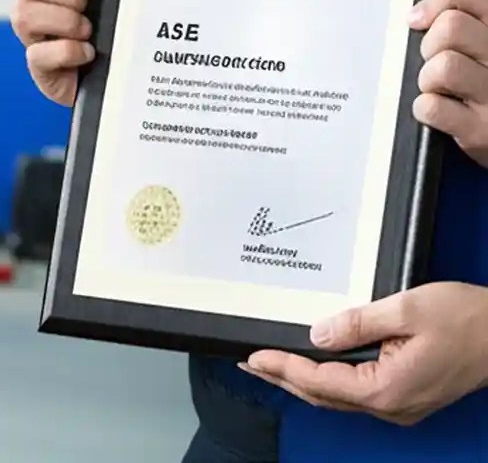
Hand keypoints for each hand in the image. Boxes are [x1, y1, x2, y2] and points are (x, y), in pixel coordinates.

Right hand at [12, 0, 110, 104]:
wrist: (117, 71)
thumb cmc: (110, 22)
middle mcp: (32, 0)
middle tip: (93, 5)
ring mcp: (31, 33)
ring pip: (26, 15)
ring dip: (67, 21)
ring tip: (90, 30)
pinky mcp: (38, 66)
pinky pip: (38, 54)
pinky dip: (67, 51)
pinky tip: (87, 52)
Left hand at [241, 282, 487, 425]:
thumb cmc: (469, 320)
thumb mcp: (407, 309)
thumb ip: (357, 322)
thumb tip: (317, 334)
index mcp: (387, 389)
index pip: (319, 381)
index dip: (282, 367)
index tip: (254, 357)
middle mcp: (392, 405)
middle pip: (322, 395)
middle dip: (283, 379)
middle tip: (249, 365)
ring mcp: (401, 405)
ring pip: (338, 397)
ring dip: (303, 382)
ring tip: (271, 366)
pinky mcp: (408, 396)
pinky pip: (357, 393)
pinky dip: (328, 381)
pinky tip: (314, 369)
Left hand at [409, 0, 487, 166]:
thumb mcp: (486, 42)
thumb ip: (461, 16)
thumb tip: (417, 14)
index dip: (436, 4)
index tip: (428, 21)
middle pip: (449, 27)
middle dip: (431, 45)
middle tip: (441, 62)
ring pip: (442, 66)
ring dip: (429, 79)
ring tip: (444, 89)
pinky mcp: (481, 130)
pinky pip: (431, 106)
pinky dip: (426, 108)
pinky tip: (443, 111)